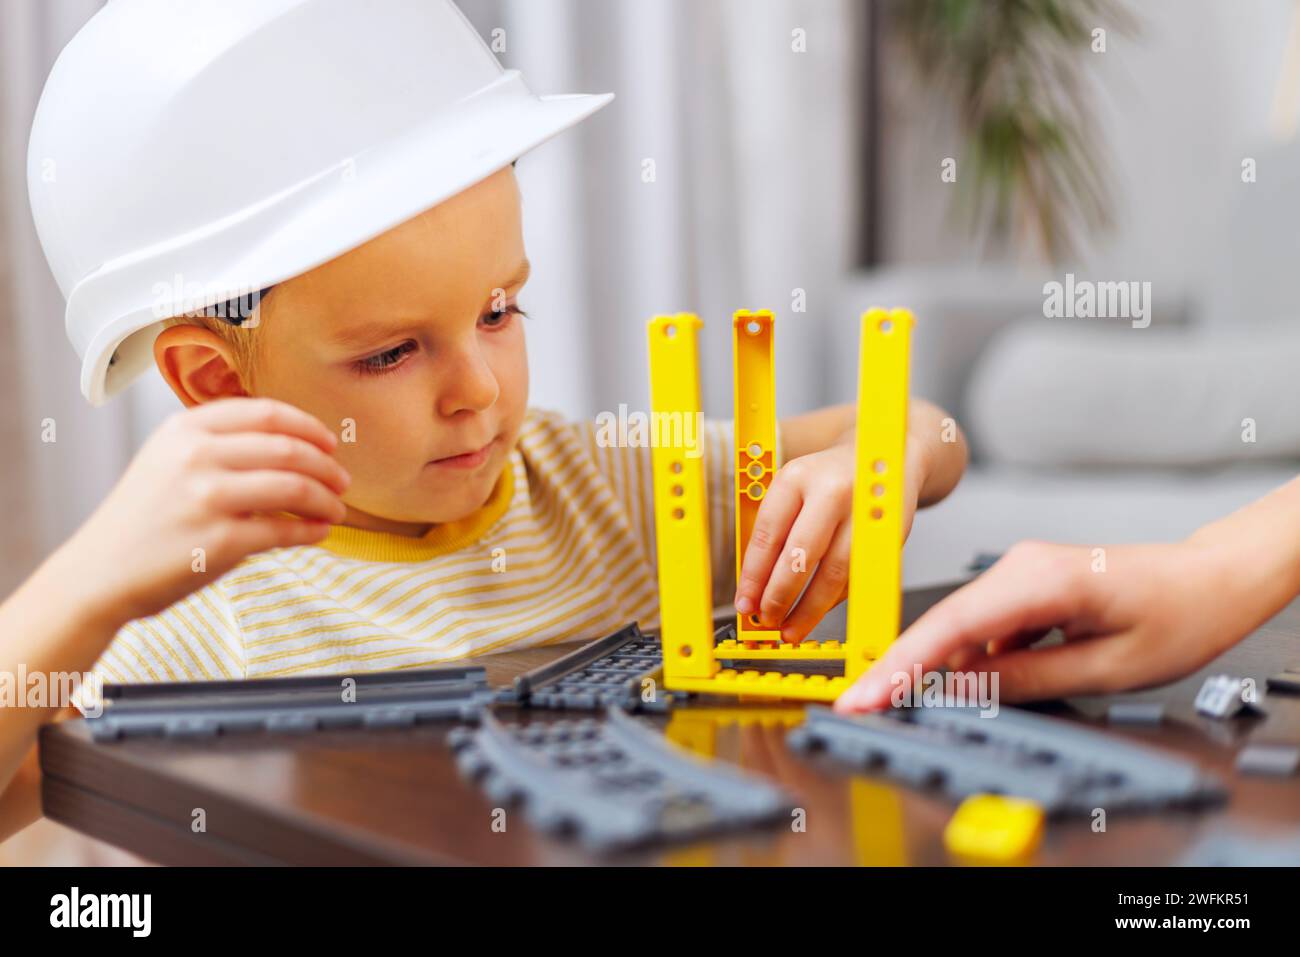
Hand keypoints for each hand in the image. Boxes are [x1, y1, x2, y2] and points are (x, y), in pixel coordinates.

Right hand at [56, 398, 349, 625]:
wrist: (100, 572)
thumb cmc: (145, 518)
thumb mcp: (169, 460)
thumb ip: (221, 445)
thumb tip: (295, 444)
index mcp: (186, 429)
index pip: (267, 412)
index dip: (308, 426)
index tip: (329, 442)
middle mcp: (196, 456)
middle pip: (288, 448)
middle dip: (326, 465)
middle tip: (342, 480)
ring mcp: (208, 498)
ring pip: (294, 486)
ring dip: (326, 499)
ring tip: (335, 510)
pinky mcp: (220, 540)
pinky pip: (284, 530)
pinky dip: (311, 531)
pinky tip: (318, 532)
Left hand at [731, 436, 928, 643]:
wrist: (885, 455)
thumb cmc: (829, 477)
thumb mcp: (794, 487)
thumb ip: (775, 529)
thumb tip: (754, 584)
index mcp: (798, 477)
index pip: (768, 534)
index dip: (754, 575)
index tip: (745, 602)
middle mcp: (832, 492)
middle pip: (800, 556)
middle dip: (779, 596)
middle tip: (767, 619)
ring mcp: (863, 513)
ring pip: (833, 574)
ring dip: (809, 609)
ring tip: (791, 628)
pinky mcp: (887, 534)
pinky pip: (855, 577)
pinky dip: (833, 600)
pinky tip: (817, 611)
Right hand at [835, 539, 1243, 711]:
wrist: (1211, 579)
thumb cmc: (1179, 616)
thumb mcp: (1107, 669)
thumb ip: (1025, 680)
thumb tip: (958, 690)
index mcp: (1040, 581)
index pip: (950, 627)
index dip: (899, 665)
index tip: (864, 695)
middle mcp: (1022, 566)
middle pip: (944, 624)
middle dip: (902, 667)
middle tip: (866, 706)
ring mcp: (1022, 571)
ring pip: (962, 626)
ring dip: (941, 666)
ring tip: (916, 702)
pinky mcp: (1027, 583)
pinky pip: (985, 624)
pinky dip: (973, 656)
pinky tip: (974, 684)